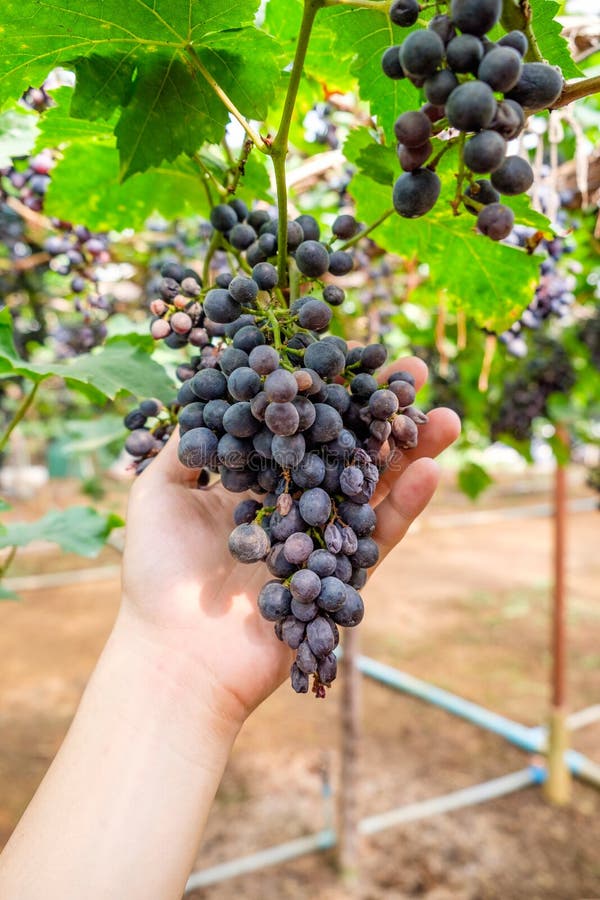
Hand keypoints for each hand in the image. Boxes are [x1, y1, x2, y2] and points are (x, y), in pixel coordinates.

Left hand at [121, 356, 459, 728]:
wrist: (179, 655)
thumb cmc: (159, 574)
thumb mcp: (157, 492)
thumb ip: (191, 442)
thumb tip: (220, 389)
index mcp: (253, 479)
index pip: (299, 424)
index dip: (328, 391)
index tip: (355, 357)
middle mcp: (290, 503)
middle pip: (344, 449)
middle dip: (383, 414)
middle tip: (419, 376)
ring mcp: (319, 540)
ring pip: (371, 488)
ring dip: (411, 454)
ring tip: (447, 420)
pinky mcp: (340, 577)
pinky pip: (378, 538)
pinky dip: (404, 508)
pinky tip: (429, 473)